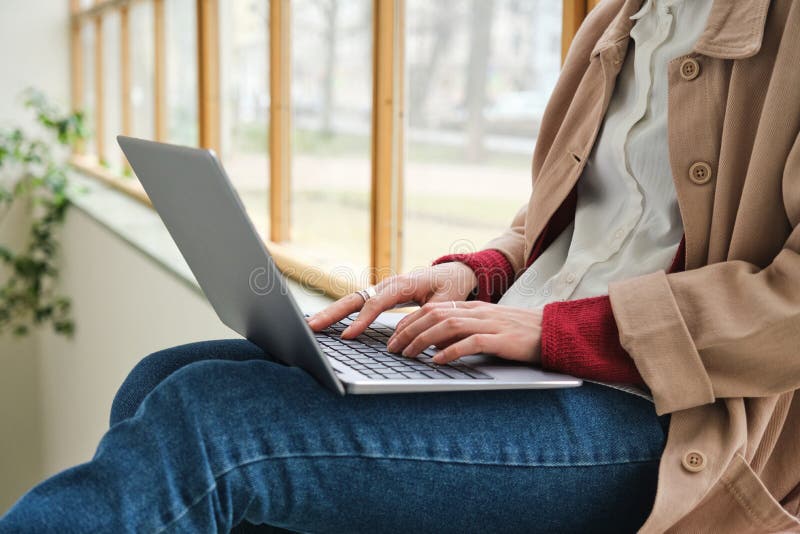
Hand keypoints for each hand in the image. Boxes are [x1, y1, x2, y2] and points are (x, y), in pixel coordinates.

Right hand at [306, 262, 477, 338]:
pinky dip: (340, 313)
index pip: (376, 303)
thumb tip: (406, 334)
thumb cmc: (451, 286)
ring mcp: (381, 288)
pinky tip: (326, 324)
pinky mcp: (379, 294)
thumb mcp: (447, 302)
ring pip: (351, 300)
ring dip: (330, 313)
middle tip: (311, 326)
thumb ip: (427, 316)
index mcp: (403, 283)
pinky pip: (356, 304)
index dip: (361, 320)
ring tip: (310, 326)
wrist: (453, 272)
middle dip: (332, 313)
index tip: (347, 336)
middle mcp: (388, 283)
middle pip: (355, 298)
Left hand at [386, 301, 542, 364]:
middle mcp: (477, 312)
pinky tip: (437, 361)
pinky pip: (471, 342)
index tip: (394, 336)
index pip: (432, 308)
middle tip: (392, 349)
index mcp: (472, 308)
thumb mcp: (486, 328)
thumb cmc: (518, 334)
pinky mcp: (501, 339)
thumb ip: (462, 332)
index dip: (409, 321)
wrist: (553, 332)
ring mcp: (489, 323)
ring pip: (447, 326)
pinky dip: (450, 351)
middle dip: (408, 331)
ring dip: (423, 340)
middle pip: (434, 315)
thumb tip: (434, 344)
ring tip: (408, 354)